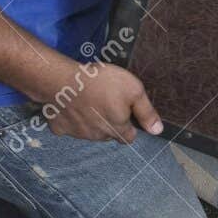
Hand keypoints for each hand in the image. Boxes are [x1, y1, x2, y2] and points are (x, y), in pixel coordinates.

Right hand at [41, 62, 162, 143]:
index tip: (126, 112)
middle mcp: (98, 136)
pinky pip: (68, 126)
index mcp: (117, 129)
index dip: (130, 126)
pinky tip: (71, 104)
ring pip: (90, 131)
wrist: (63, 81)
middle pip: (109, 134)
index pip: (129, 137)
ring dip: (91, 121)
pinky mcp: (60, 127)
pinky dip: (70, 118)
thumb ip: (146, 112)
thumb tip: (157, 130)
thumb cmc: (101, 83)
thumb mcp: (133, 91)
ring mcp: (77, 134)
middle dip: (110, 123)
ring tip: (90, 100)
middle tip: (107, 102)